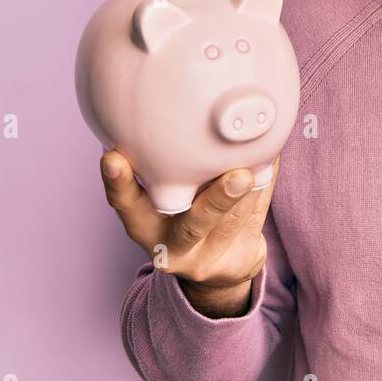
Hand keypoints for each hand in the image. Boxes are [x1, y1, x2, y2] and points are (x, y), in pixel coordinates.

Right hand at [101, 151, 280, 316]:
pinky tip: (270, 161)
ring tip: (261, 166)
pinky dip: (265, 188)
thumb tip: (175, 109)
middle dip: (217, 200)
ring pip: (235, 222)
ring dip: (251, 192)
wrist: (217, 271)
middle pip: (195, 223)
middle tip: (237, 177)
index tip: (111, 157)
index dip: (118, 182)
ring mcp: (209, 257)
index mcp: (144, 227)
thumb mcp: (164, 203)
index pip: (126, 205)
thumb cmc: (186, 217)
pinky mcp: (239, 260)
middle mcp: (173, 245)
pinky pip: (257, 219)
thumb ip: (163, 167)